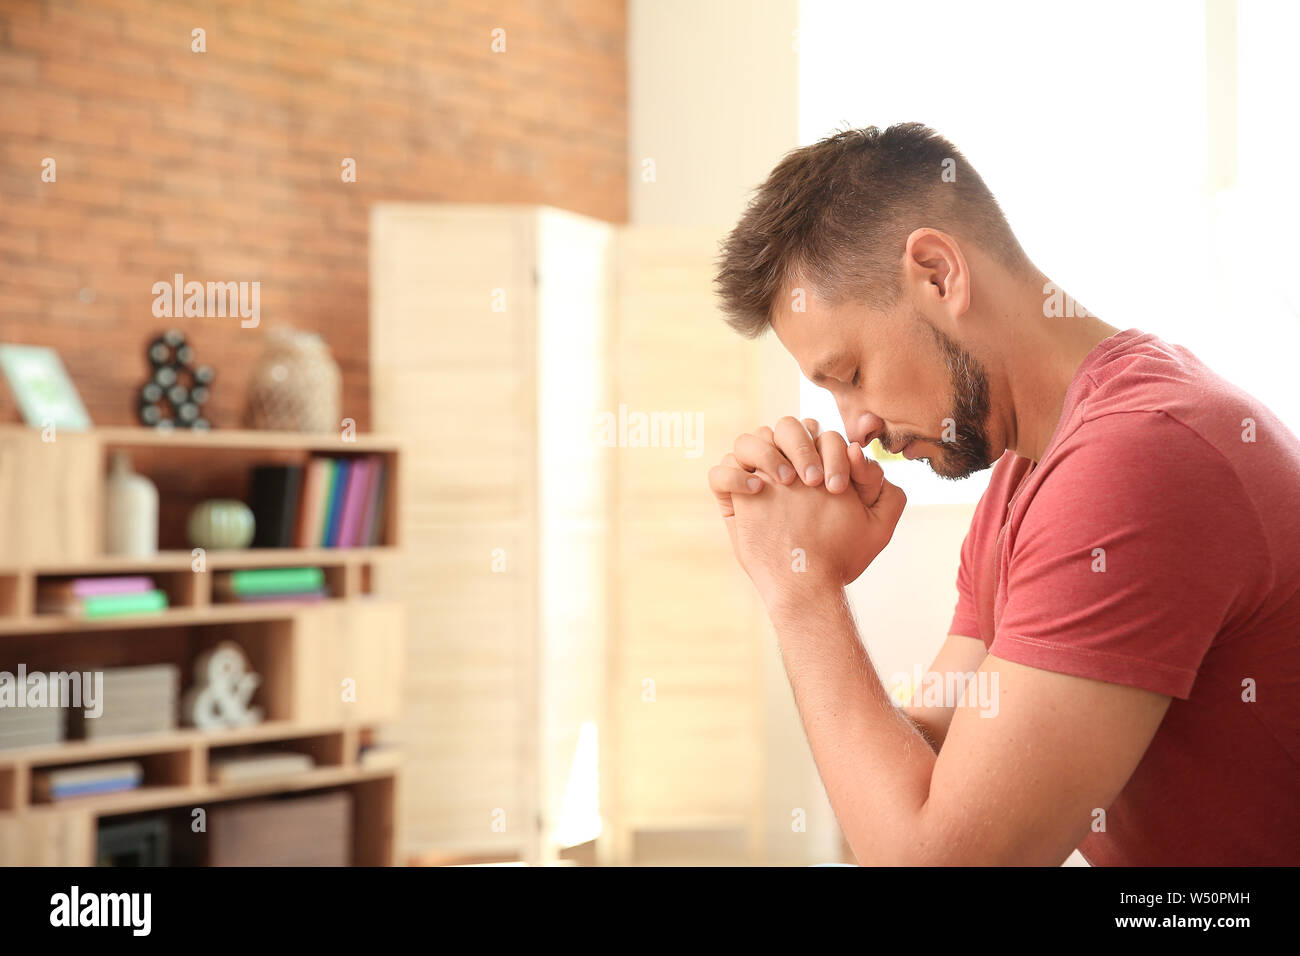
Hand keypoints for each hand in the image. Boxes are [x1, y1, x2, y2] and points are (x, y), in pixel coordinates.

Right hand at [710, 426, 906, 609]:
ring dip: (766, 452)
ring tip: (785, 482)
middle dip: (800, 446)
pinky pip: (720, 473)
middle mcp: (787, 466)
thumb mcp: (878, 524)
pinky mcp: (733, 499)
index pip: (821, 433)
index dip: (832, 451)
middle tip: (811, 481)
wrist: (809, 585)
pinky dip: (734, 475)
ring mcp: (758, 479)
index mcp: (818, 465)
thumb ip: (880, 486)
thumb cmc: (841, 555)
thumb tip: (855, 451)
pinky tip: (757, 491)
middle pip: (785, 426)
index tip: (837, 486)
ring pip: (748, 440)